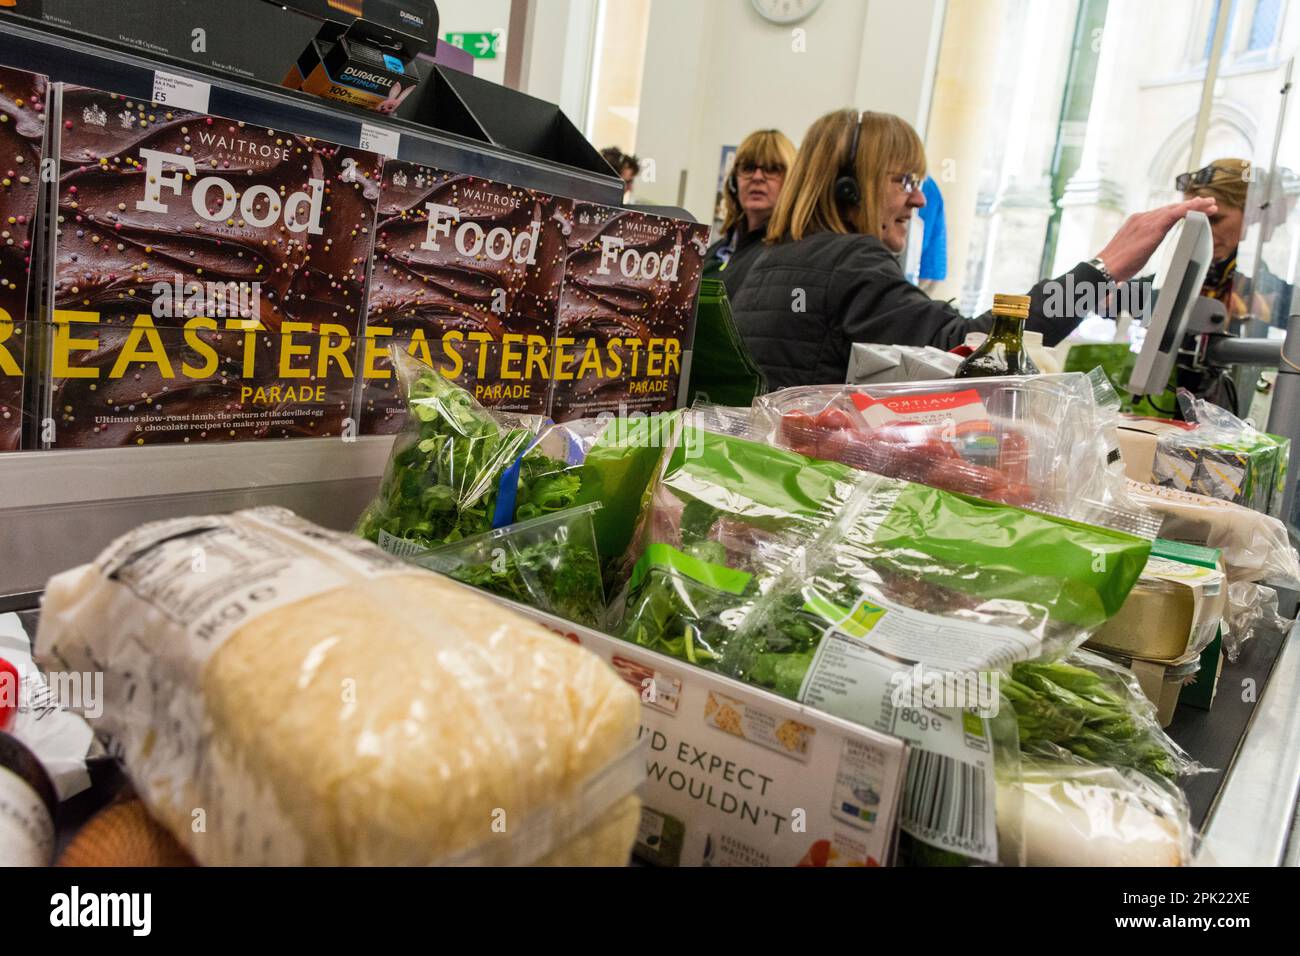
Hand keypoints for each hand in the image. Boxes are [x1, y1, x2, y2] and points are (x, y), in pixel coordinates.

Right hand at [1094, 197, 1217, 281]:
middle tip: (1208, 204)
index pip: (1163, 213)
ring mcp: (1147, 220)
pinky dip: (1189, 209)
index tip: (1193, 210)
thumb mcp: (1133, 252)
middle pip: (1171, 208)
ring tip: (1210, 205)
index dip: (1179, 211)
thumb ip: (1143, 245)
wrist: (1105, 268)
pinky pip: (1175, 214)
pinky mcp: (1153, 227)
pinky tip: (1200, 208)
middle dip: (1191, 205)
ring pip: (1176, 209)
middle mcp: (1142, 218)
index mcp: (1137, 223)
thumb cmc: (1116, 266)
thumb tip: (1144, 252)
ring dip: (1195, 206)